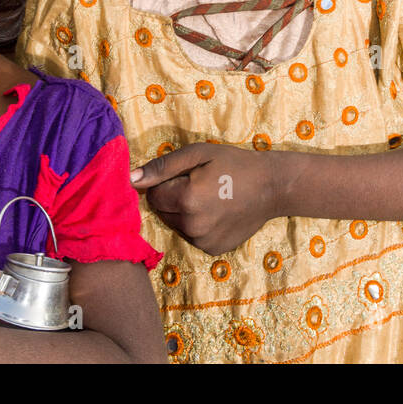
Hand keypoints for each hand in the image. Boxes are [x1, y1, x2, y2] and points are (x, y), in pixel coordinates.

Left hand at [130, 143, 283, 254]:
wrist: (272, 187)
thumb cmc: (234, 164)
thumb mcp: (198, 154)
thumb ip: (162, 167)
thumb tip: (131, 179)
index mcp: (187, 199)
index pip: (153, 195)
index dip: (166, 182)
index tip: (187, 176)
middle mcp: (193, 225)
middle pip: (162, 211)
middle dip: (173, 198)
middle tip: (199, 185)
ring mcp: (203, 241)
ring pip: (176, 224)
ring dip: (184, 212)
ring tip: (210, 199)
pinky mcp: (212, 249)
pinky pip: (192, 236)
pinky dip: (198, 225)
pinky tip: (217, 213)